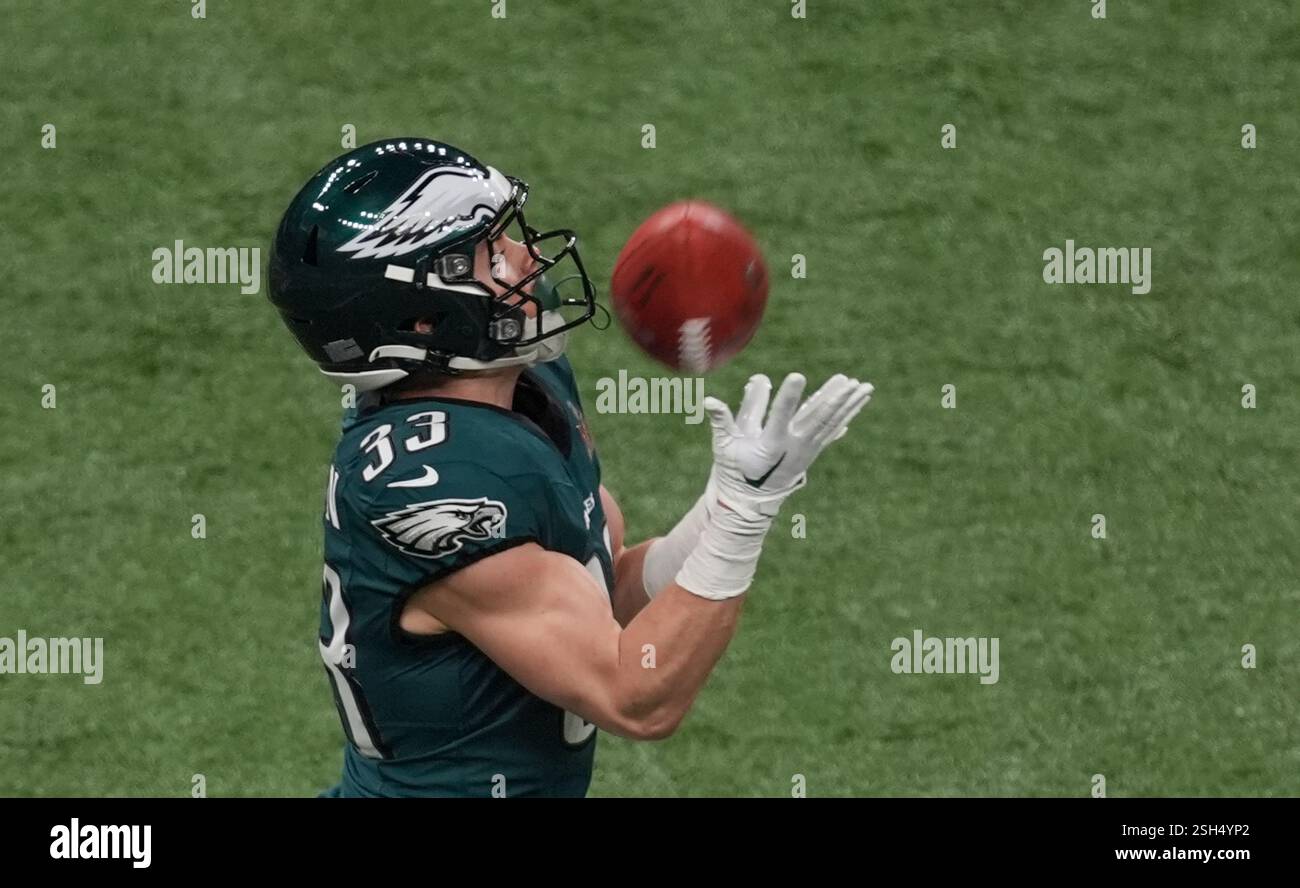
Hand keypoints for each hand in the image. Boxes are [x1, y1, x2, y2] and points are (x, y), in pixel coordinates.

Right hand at [703, 372, 873, 520]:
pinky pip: (832, 430)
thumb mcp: (724, 446)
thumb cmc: (734, 469)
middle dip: (833, 398)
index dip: (789, 396)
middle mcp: (793, 447)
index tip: (798, 375)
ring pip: (830, 423)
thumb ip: (722, 420)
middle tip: (847, 379)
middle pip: (816, 419)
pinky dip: (845, 416)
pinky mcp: (812, 452)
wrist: (751, 500)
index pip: (780, 416)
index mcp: (770, 444)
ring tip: (863, 386)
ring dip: (847, 404)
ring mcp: (807, 450)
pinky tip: (858, 404)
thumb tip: (708, 400)